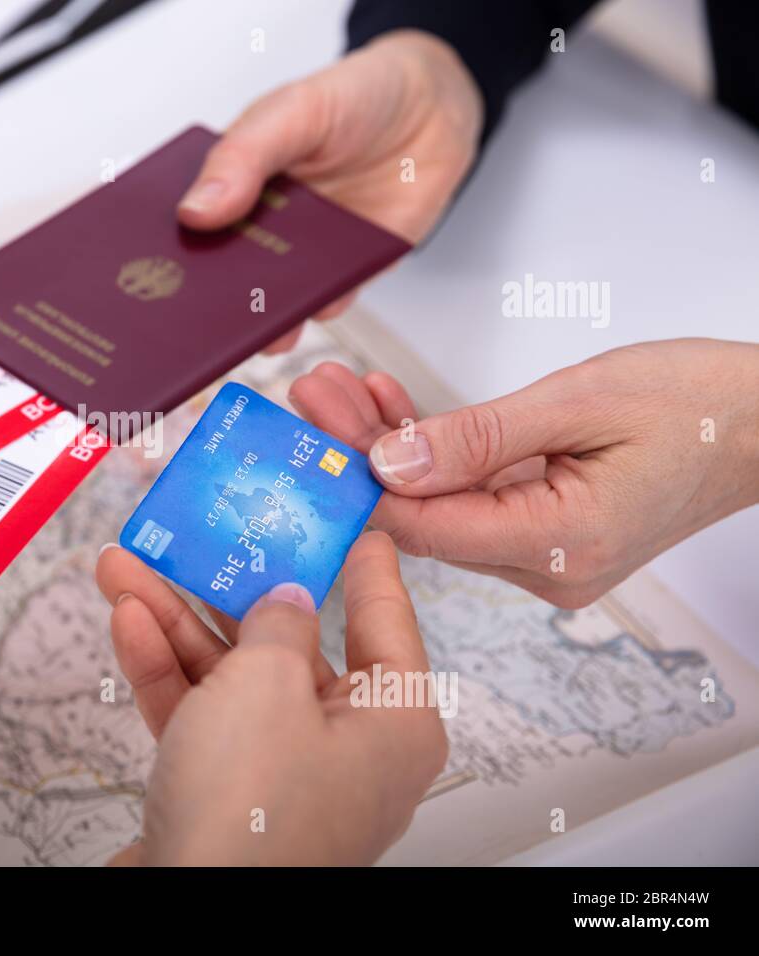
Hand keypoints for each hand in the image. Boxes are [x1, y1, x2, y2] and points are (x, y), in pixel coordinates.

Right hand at [96, 532, 446, 865]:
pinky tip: (130, 624)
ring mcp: (284, 776)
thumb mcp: (269, 683)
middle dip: (225, 589)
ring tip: (127, 570)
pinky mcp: (229, 795)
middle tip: (203, 538)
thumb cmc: (252, 814)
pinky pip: (202, 717)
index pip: (384, 621)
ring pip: (232, 677)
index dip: (362, 564)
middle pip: (290, 645)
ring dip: (176, 623)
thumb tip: (284, 601)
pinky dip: (165, 672)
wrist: (185, 914)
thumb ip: (277, 624)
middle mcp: (347, 750)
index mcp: (393, 724)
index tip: (353, 521)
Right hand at [178, 29, 482, 351]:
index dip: (158, 255)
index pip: (180, 228)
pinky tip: (309, 313)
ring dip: (259, 322)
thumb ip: (244, 158)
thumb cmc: (354, 98)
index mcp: (227, 185)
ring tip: (250, 334)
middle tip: (185, 326)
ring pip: (269, 300)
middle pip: (218, 276)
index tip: (137, 279)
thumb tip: (194, 212)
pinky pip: (326, 301)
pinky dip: (317, 312)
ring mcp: (300, 255)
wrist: (434, 106)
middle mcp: (257, 229)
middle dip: (202, 305)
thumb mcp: (291, 113)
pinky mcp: (345, 273)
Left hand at [287, 339, 758, 607]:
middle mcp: (548, 567)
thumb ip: (478, 438)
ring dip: (391, 447)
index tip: (314, 436)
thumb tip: (391, 463)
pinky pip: (473, 497)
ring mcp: (546, 557)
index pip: (426, 526)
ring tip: (339, 391)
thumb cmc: (698, 405)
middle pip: (424, 515)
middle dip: (363, 453)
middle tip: (314, 396)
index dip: (361, 482)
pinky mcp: (546, 534)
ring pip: (442, 504)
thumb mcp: (578, 402)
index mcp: (560, 545)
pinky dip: (435, 456)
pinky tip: (393, 412)